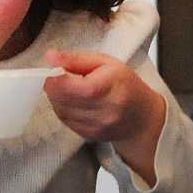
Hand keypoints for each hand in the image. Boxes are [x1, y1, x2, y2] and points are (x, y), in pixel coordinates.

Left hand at [44, 49, 165, 182]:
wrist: (142, 117)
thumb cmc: (126, 85)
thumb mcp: (105, 62)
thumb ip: (75, 59)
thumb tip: (50, 57)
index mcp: (107, 87)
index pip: (68, 85)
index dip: (55, 77)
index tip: (55, 69)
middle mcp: (103, 110)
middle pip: (61, 98)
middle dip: (55, 85)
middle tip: (64, 77)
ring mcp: (96, 126)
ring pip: (60, 110)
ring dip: (59, 98)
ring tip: (73, 89)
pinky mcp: (89, 135)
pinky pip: (65, 120)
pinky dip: (65, 110)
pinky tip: (77, 102)